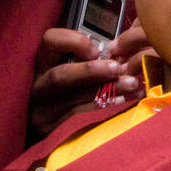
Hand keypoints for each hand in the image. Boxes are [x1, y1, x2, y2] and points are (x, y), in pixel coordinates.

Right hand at [28, 22, 152, 137]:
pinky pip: (81, 117)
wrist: (43, 123)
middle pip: (60, 76)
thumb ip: (86, 56)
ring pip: (74, 99)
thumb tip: (118, 50)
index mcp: (43, 63)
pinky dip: (104, 106)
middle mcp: (39, 86)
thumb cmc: (65, 88)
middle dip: (91, 71)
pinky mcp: (52, 129)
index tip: (96, 50)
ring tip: (131, 83)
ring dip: (106, 90)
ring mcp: (43, 110)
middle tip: (117, 68)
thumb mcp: (68, 66)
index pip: (50, 41)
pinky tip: (124, 99)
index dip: (73, 42)